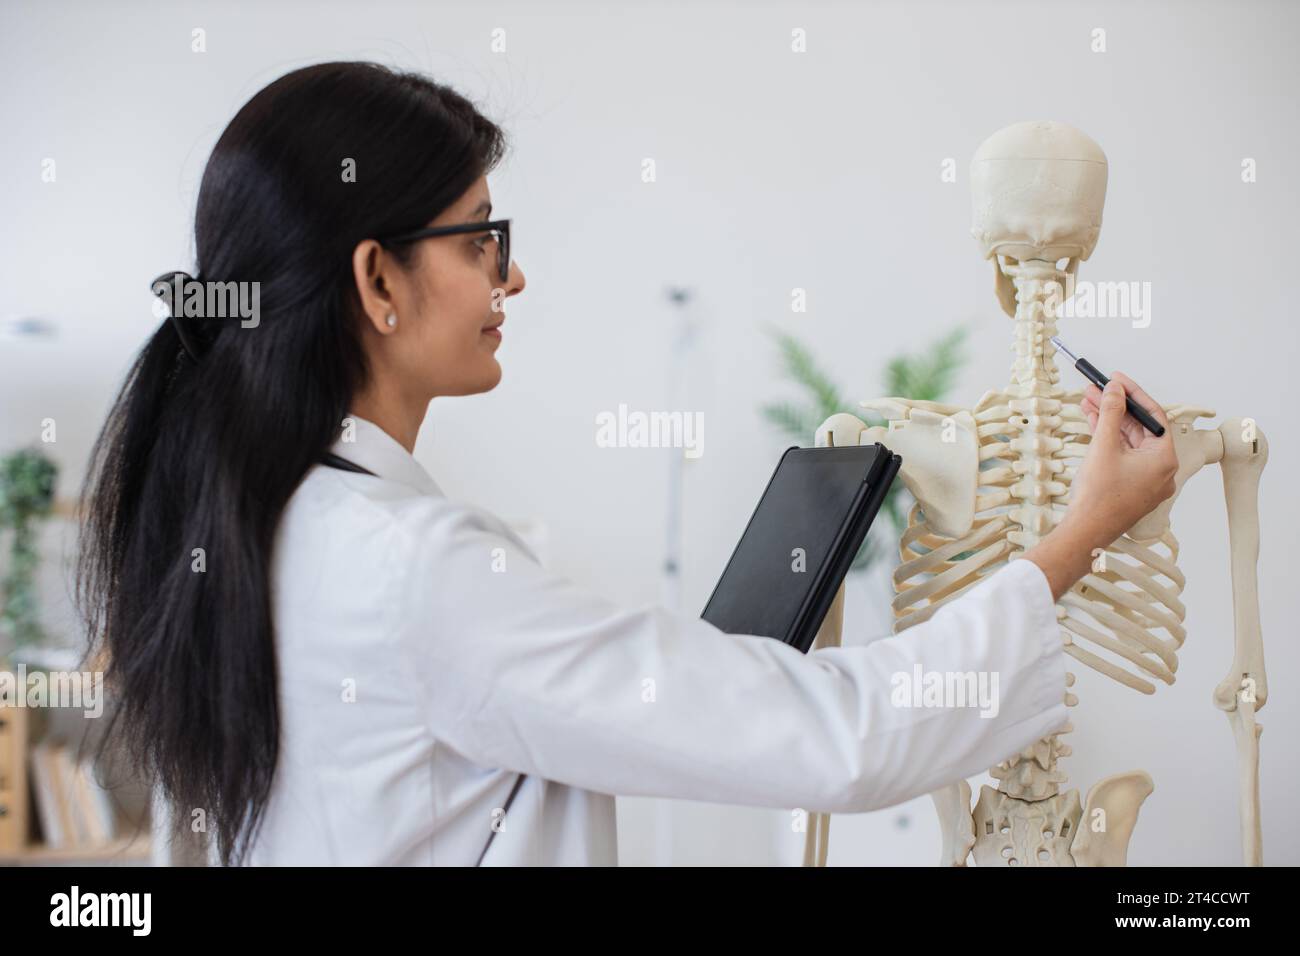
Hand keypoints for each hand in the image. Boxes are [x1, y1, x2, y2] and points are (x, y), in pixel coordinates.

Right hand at [1068, 372, 1177, 546]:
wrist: (1085, 532)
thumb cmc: (1099, 498)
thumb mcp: (1104, 446)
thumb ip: (1111, 413)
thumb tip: (1114, 390)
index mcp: (1164, 459)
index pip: (1153, 416)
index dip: (1134, 394)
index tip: (1116, 379)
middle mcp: (1160, 470)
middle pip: (1140, 428)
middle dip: (1117, 407)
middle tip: (1097, 388)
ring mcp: (1145, 479)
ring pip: (1129, 441)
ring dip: (1109, 421)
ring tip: (1088, 401)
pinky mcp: (1130, 486)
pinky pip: (1123, 455)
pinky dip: (1109, 440)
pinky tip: (1092, 423)